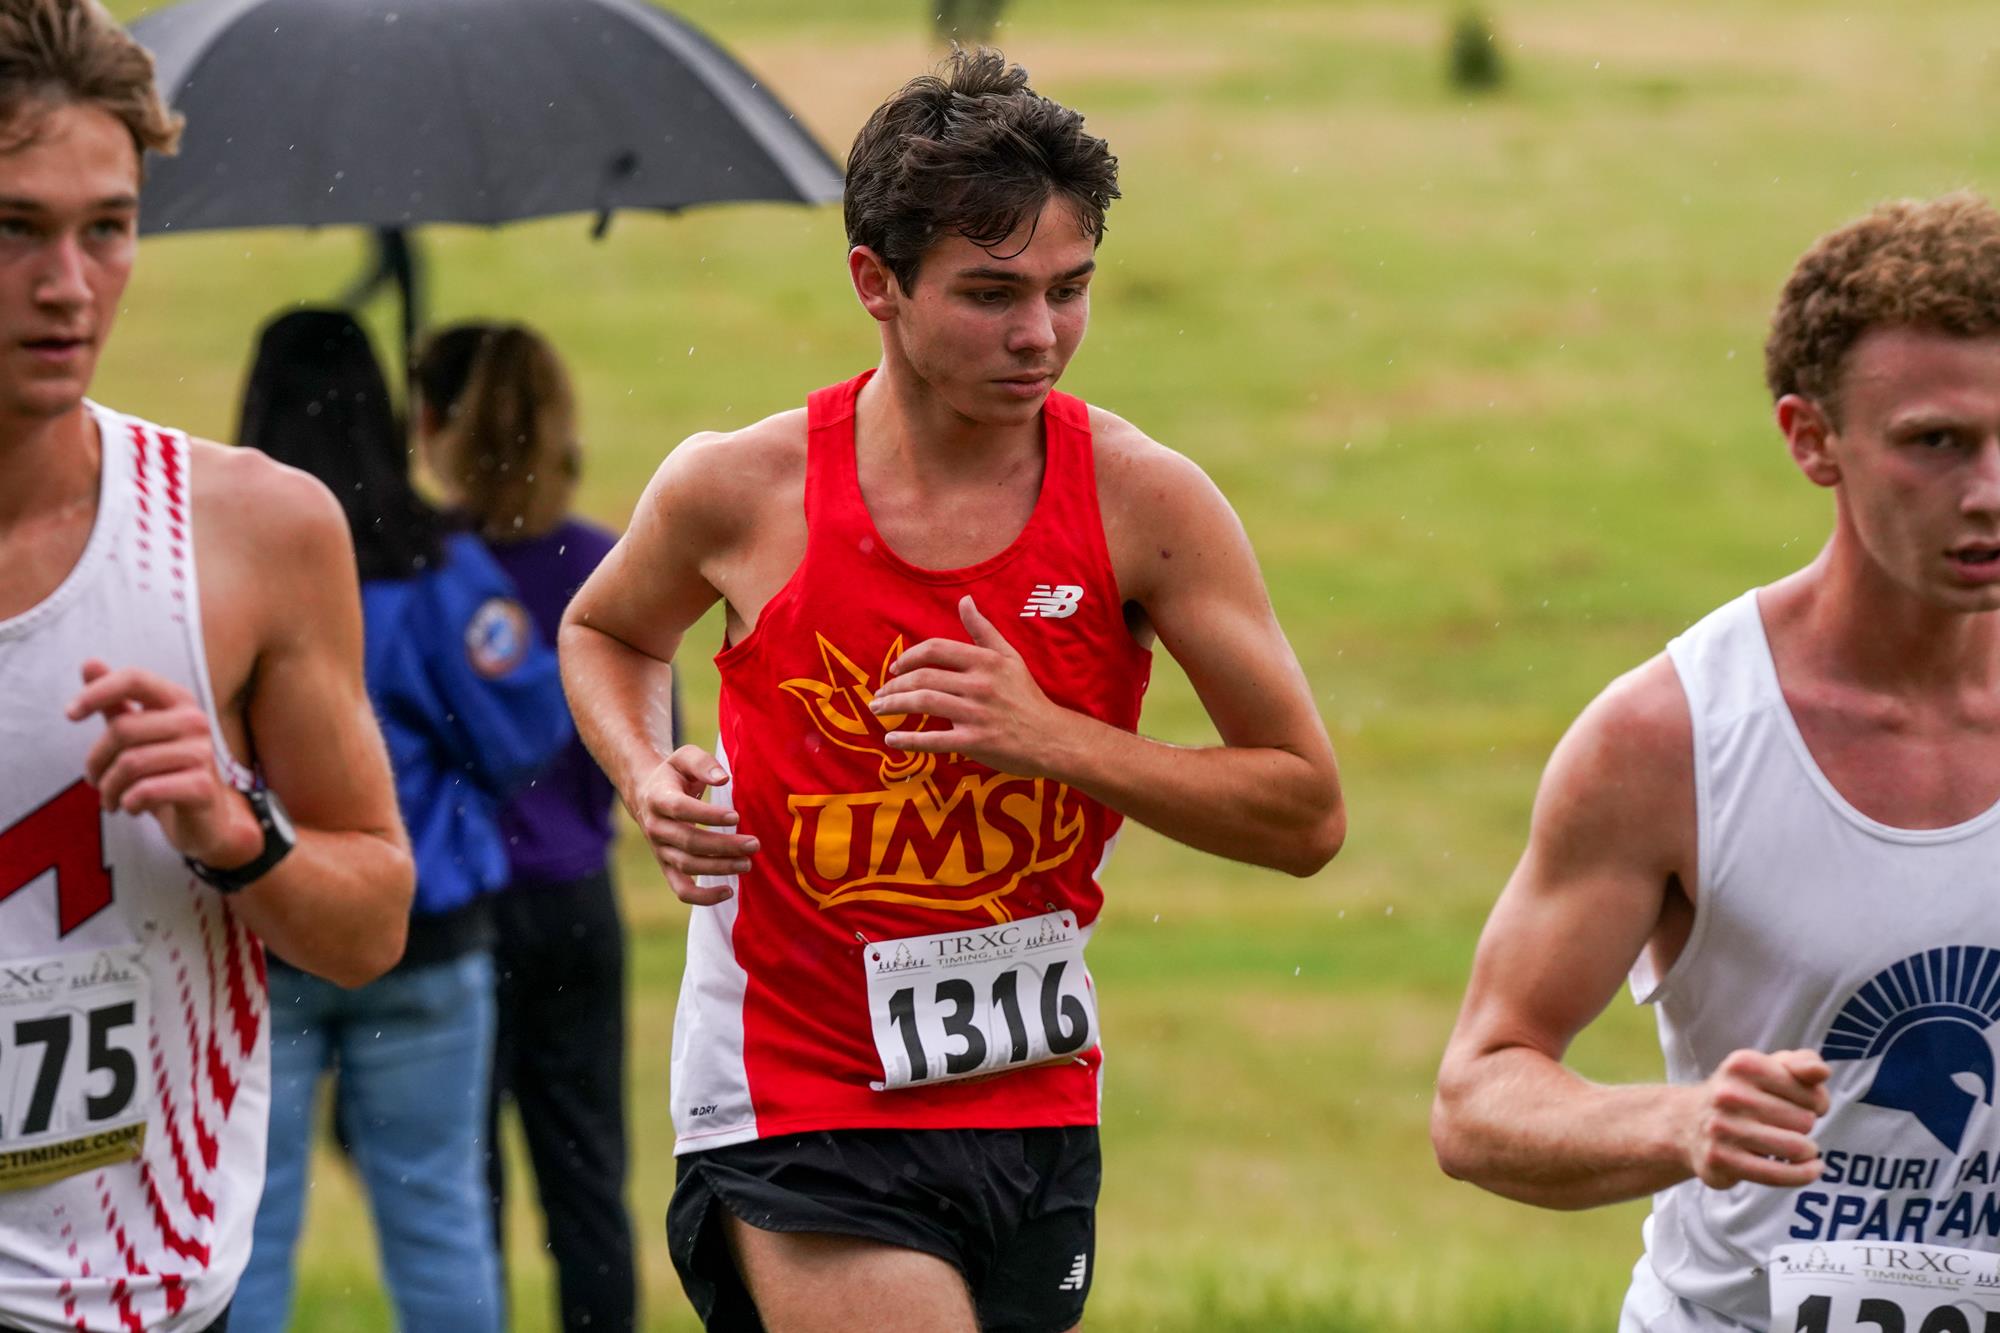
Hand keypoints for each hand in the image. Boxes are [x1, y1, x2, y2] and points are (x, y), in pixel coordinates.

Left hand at [67, 660, 262, 867]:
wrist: (207, 819)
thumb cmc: (168, 772)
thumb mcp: (141, 735)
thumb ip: (116, 701)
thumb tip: (90, 663)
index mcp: (179, 701)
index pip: (134, 679)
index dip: (97, 692)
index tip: (70, 714)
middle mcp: (195, 721)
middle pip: (123, 728)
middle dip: (96, 760)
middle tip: (94, 781)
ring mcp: (203, 753)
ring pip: (130, 763)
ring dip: (109, 788)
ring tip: (111, 800)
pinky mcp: (202, 786)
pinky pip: (146, 790)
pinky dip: (129, 803)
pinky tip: (132, 807)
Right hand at [630, 744, 756, 905]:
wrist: (647, 795)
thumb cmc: (675, 774)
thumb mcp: (684, 757)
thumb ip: (703, 764)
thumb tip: (724, 779)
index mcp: (658, 798)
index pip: (681, 809)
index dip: (708, 816)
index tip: (735, 817)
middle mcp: (656, 827)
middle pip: (688, 842)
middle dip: (723, 846)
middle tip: (754, 843)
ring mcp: (660, 850)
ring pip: (687, 866)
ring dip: (719, 868)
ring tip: (748, 863)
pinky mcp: (667, 867)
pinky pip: (682, 889)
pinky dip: (703, 897)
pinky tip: (729, 892)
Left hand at [869, 596, 1070, 776]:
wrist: (1052, 738)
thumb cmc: (1027, 697)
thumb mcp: (1010, 657)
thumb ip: (983, 630)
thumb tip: (965, 600)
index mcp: (985, 661)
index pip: (935, 650)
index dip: (908, 657)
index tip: (894, 669)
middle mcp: (979, 684)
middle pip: (923, 678)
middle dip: (894, 686)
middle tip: (879, 696)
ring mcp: (977, 713)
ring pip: (924, 703)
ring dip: (894, 706)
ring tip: (878, 711)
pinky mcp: (975, 742)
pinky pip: (934, 740)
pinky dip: (909, 740)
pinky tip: (891, 739)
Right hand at [1683, 1048, 1830, 1188]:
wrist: (1687, 1123)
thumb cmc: (1741, 1093)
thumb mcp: (1768, 1067)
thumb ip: (1802, 1063)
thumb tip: (1821, 1071)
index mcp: (1743, 1065)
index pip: (1812, 1094)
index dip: (1817, 1103)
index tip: (1803, 1105)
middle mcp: (1729, 1094)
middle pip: (1805, 1121)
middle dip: (1805, 1126)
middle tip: (1787, 1124)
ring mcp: (1722, 1129)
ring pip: (1796, 1148)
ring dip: (1806, 1151)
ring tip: (1797, 1146)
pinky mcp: (1721, 1160)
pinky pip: (1779, 1174)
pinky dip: (1803, 1174)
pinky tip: (1810, 1168)